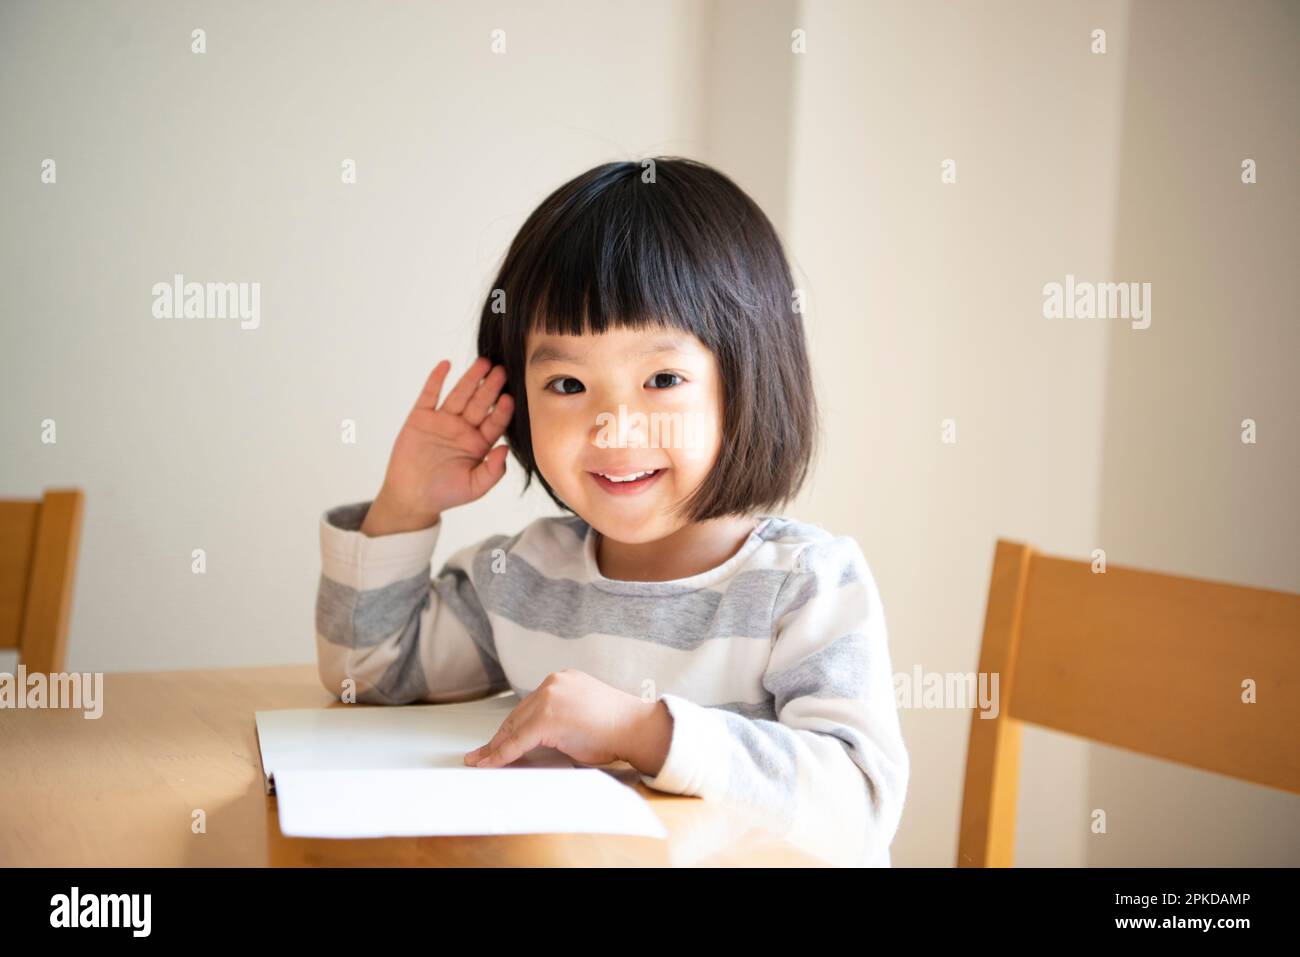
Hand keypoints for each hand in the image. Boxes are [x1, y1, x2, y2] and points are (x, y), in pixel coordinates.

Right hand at [367, 357, 514, 532]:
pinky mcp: (421, 417)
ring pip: (460, 395)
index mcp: (479, 443)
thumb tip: (505, 449)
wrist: (411, 497)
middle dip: (491, 387)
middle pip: (480, 403)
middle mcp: (463, 428)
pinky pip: (430, 394)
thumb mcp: (474, 487)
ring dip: (471, 378)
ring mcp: (442, 420)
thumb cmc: (445, 494)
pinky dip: (436, 379)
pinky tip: (446, 365)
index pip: (495, 422)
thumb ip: (493, 471)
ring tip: (483, 362)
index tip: (510, 398)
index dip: (502, 410)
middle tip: (502, 370)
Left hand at [464, 670, 660, 769]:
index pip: (528, 707)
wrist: (636, 728)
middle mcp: (552, 684)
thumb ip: (558, 717)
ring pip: (514, 728)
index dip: (510, 727)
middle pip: (516, 716)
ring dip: (495, 748)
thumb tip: (535, 739)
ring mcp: (548, 699)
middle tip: (480, 754)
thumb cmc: (616, 726)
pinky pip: (518, 741)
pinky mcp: (546, 719)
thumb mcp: (581, 712)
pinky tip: (490, 763)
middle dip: (498, 738)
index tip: (496, 740)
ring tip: (480, 760)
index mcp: (561, 680)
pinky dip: (502, 754)